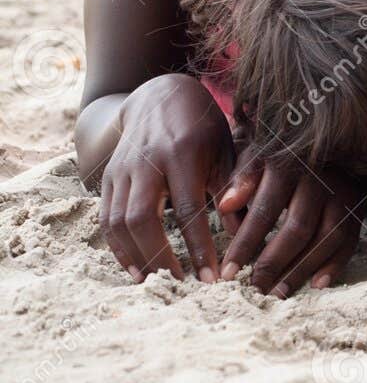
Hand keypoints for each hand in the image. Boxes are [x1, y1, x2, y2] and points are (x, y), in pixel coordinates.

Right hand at [99, 73, 233, 283]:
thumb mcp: (227, 147)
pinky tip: (136, 269)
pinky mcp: (107, 179)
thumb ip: (234, 186)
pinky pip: (105, 220)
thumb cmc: (203, 125)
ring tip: (157, 284)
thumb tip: (245, 232)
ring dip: (136, 258)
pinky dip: (118, 249)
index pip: (188, 208)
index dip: (199, 245)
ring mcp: (121, 171)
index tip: (212, 276)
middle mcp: (146, 162)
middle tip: (182, 286)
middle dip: (161, 257)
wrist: (158, 97)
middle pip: (142, 219)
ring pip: (117, 223)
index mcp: (182, 153)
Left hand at [216, 143, 361, 296]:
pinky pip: (349, 242)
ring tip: (279, 293)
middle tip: (255, 289)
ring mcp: (342, 196)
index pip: (264, 212)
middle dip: (274, 263)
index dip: (245, 244)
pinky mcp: (357, 209)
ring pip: (326, 239)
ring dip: (302, 269)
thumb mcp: (258, 159)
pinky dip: (335, 265)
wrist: (332, 144)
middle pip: (298, 229)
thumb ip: (240, 181)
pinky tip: (317, 284)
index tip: (228, 272)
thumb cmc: (283, 160)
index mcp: (289, 168)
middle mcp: (320, 181)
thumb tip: (225, 207)